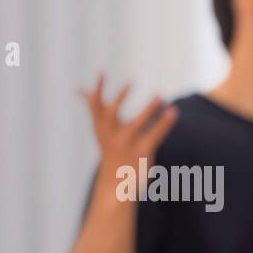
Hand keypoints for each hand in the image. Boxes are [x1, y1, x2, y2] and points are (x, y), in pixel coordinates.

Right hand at [79, 73, 177, 195]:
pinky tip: (173, 111)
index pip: (96, 105)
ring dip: (148, 109)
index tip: (102, 71)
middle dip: (120, 99)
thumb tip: (79, 89)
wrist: (116, 182)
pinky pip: (155, 134)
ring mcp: (127, 145)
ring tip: (160, 95)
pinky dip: (164, 122)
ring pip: (137, 124)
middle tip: (130, 82)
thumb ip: (94, 106)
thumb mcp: (100, 127)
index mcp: (100, 127)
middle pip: (112, 114)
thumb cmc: (110, 147)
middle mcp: (111, 135)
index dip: (98, 89)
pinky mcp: (143, 152)